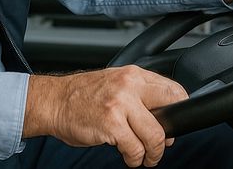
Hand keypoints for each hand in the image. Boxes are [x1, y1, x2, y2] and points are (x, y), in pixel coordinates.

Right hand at [23, 66, 186, 166]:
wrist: (54, 101)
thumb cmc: (83, 96)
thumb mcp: (116, 83)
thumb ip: (140, 94)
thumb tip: (165, 118)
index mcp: (134, 74)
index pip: (173, 89)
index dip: (178, 110)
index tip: (172, 124)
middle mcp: (129, 85)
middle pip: (170, 110)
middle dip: (168, 134)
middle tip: (161, 144)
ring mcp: (120, 104)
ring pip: (155, 136)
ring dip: (153, 153)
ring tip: (144, 156)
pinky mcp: (111, 124)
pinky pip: (135, 149)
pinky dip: (135, 159)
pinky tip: (128, 156)